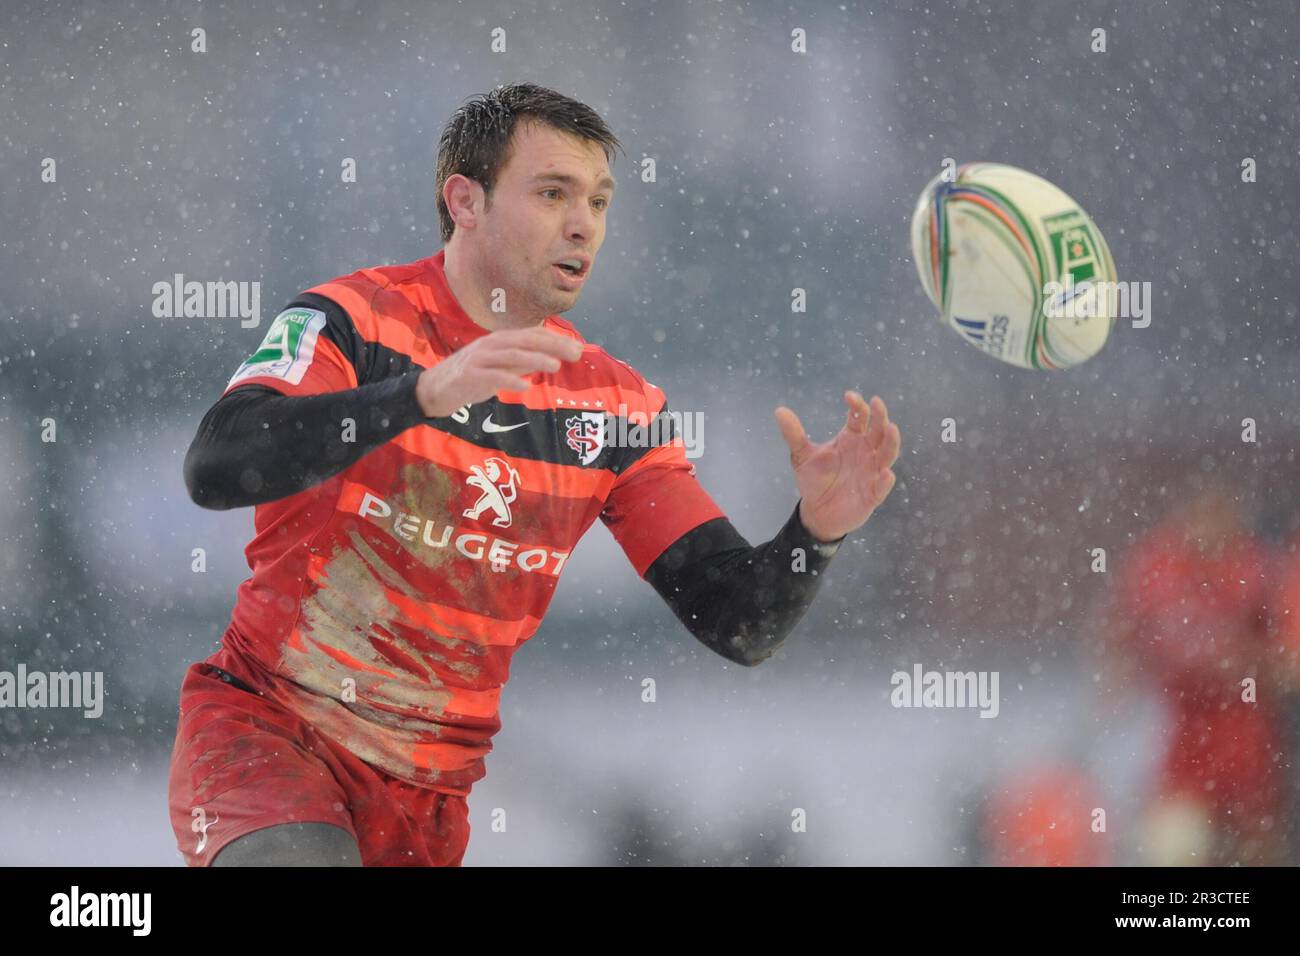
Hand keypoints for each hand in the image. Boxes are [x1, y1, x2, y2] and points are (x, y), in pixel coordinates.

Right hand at [416, 327, 583, 417]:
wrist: (434, 389)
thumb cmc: (470, 378)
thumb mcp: (501, 368)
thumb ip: (522, 363)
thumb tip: (549, 359)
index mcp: (500, 341)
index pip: (532, 335)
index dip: (556, 340)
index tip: (578, 347)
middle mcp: (491, 344)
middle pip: (526, 341)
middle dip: (553, 346)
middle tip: (575, 353)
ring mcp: (479, 358)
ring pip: (511, 355)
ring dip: (535, 359)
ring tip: (555, 365)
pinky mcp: (469, 375)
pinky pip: (492, 376)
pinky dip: (509, 380)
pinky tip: (524, 385)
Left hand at [774, 391, 900, 541]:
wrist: (817, 511)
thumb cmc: (815, 479)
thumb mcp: (801, 456)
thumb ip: (794, 434)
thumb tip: (779, 410)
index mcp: (851, 438)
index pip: (859, 417)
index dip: (857, 405)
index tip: (848, 396)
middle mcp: (866, 451)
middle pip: (878, 430)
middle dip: (880, 416)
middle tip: (876, 402)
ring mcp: (872, 471)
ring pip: (887, 454)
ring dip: (891, 441)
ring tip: (891, 428)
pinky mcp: (873, 494)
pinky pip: (882, 486)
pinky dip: (885, 480)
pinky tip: (886, 474)